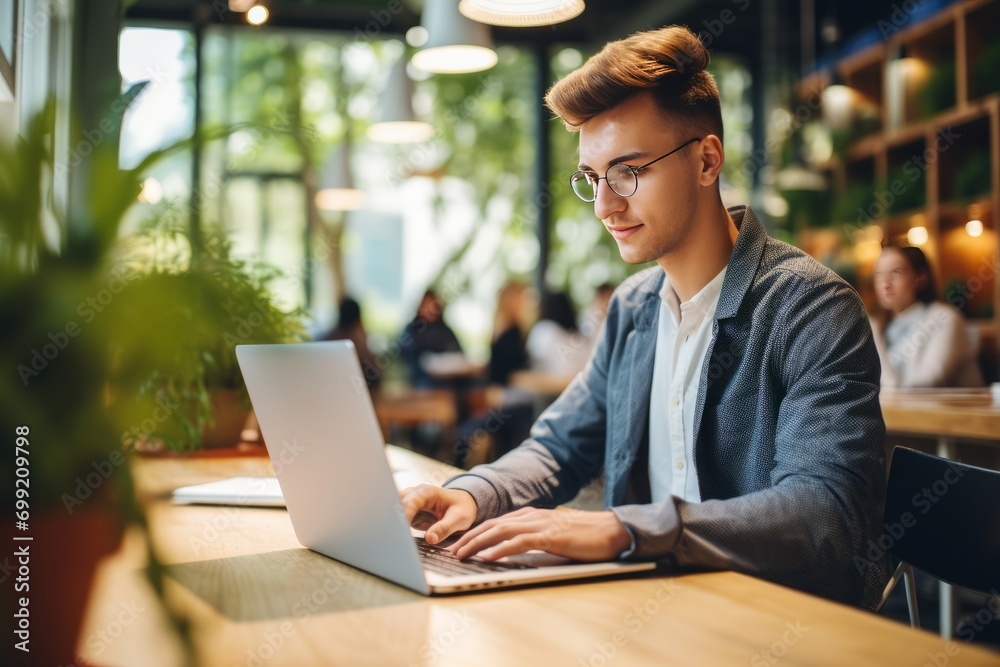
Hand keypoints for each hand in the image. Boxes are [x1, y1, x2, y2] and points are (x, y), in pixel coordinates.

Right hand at [398, 484, 476, 544]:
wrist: (464, 505)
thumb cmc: (462, 509)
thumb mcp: (459, 519)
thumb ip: (444, 528)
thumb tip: (430, 538)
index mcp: (427, 492)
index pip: (410, 502)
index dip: (404, 516)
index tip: (401, 532)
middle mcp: (415, 493)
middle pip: (396, 502)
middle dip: (392, 517)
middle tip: (393, 536)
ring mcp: (410, 501)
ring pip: (393, 507)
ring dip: (392, 521)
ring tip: (392, 538)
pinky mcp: (409, 511)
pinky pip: (397, 516)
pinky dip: (395, 525)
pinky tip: (396, 538)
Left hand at [449, 507, 631, 562]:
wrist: (613, 530)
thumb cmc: (587, 536)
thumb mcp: (555, 534)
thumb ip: (536, 537)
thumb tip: (515, 548)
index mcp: (532, 516)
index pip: (496, 523)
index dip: (475, 533)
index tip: (460, 545)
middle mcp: (533, 516)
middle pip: (492, 525)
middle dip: (469, 538)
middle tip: (452, 551)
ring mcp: (541, 525)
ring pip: (501, 531)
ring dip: (478, 543)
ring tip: (462, 555)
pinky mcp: (551, 536)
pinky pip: (520, 542)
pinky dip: (501, 549)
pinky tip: (488, 557)